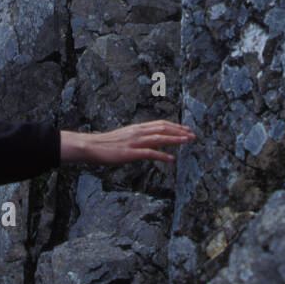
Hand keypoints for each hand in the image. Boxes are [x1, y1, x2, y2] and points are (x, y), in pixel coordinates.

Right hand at [60, 119, 195, 164]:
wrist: (91, 146)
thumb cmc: (107, 144)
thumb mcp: (126, 137)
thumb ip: (139, 138)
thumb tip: (151, 143)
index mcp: (137, 128)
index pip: (160, 124)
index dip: (175, 126)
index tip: (187, 129)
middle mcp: (138, 132)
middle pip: (163, 128)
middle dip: (180, 131)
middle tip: (193, 135)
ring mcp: (134, 142)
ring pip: (159, 138)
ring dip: (175, 139)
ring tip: (187, 141)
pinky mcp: (130, 153)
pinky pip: (149, 153)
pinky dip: (161, 155)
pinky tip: (171, 159)